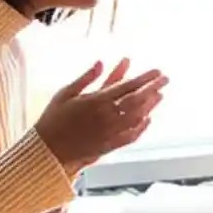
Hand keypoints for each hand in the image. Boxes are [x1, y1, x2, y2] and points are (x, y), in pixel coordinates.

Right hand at [34, 59, 168, 174]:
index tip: (157, 71)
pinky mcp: (110, 145)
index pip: (127, 86)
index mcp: (95, 101)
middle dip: (153, 88)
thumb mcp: (65, 94)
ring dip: (151, 105)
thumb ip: (86, 78)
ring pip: (137, 116)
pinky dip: (142, 126)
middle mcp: (107, 116)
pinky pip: (132, 135)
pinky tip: (148, 119)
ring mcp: (111, 132)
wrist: (47, 151)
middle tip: (166, 79)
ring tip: (160, 95)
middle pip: (137, 100)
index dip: (145, 78)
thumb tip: (102, 62)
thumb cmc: (53, 119)